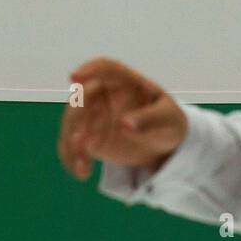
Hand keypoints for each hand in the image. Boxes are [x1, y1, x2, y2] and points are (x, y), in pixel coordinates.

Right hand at [58, 57, 186, 180]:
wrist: (165, 146)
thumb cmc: (169, 122)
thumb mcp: (169, 118)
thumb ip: (150, 119)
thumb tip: (125, 124)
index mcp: (126, 81)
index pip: (105, 68)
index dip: (89, 69)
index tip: (74, 77)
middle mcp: (104, 95)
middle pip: (81, 98)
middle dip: (76, 117)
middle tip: (79, 140)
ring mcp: (94, 117)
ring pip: (72, 124)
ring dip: (71, 143)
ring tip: (82, 167)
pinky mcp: (89, 138)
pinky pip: (73, 146)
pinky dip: (73, 159)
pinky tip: (81, 173)